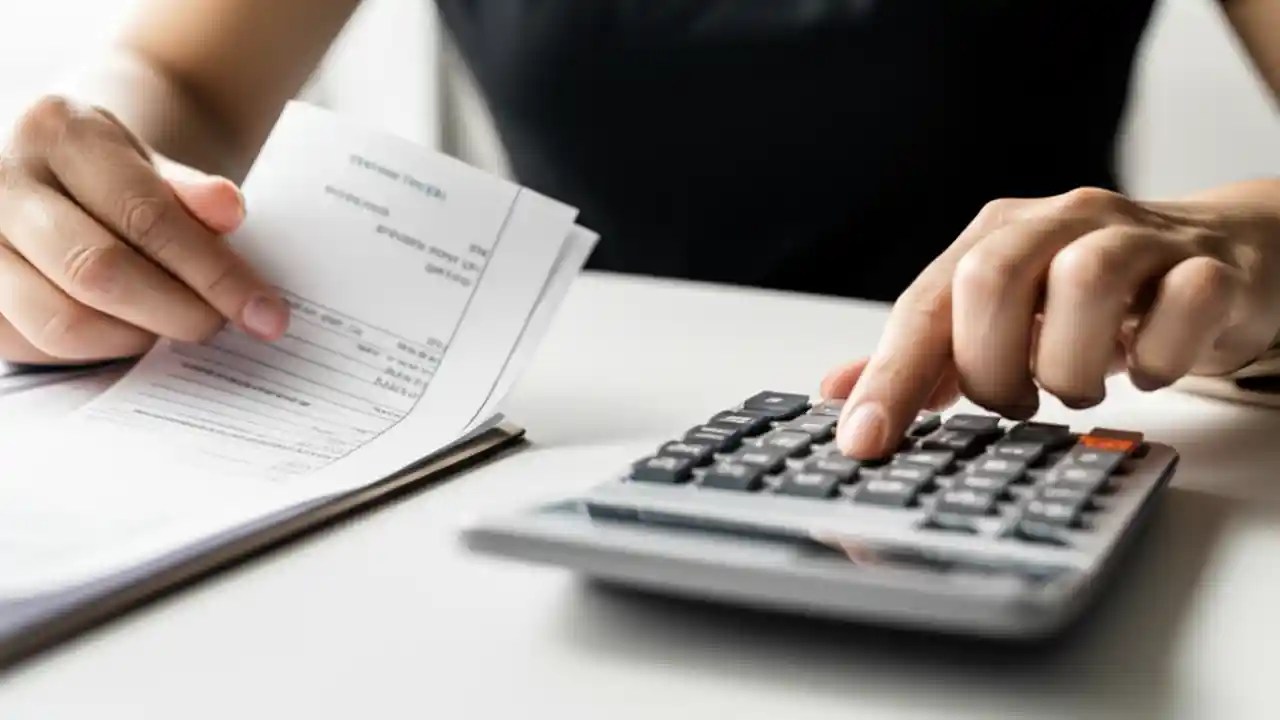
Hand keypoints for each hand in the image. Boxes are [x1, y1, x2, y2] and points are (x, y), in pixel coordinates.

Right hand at [0, 95, 288, 363]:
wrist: (52, 168)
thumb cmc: (115, 172)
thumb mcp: (157, 164)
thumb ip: (193, 193)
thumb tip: (229, 210)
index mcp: (57, 131)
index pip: (147, 216)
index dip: (214, 274)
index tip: (266, 313)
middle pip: (100, 272)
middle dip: (178, 313)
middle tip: (220, 326)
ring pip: (62, 322)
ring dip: (134, 337)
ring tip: (169, 321)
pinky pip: (37, 346)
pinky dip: (95, 349)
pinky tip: (126, 327)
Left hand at [825, 186, 1279, 457]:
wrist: (1224, 254)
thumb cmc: (1097, 295)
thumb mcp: (1003, 320)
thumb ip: (926, 356)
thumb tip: (838, 393)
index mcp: (998, 236)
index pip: (925, 306)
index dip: (891, 377)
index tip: (865, 440)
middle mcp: (1061, 223)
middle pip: (992, 280)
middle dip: (990, 365)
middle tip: (1012, 404)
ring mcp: (1141, 238)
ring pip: (1086, 282)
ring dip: (1072, 363)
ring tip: (1076, 387)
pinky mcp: (1212, 266)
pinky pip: (1186, 300)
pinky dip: (1161, 355)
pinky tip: (1148, 369)